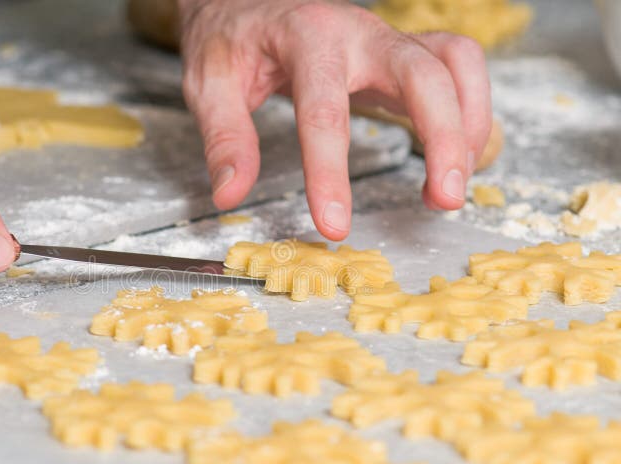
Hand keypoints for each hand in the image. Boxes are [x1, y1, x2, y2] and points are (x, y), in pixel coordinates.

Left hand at [179, 0, 491, 239]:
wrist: (247, 2)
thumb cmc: (232, 40)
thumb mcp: (210, 84)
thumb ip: (224, 138)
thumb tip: (231, 195)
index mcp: (305, 38)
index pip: (324, 109)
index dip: (330, 173)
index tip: (334, 226)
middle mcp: (357, 32)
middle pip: (421, 73)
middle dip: (444, 137)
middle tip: (445, 199)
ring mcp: (386, 40)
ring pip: (456, 64)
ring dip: (469, 125)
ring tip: (451, 185)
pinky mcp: (402, 53)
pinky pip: (458, 68)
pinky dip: (470, 112)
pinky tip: (452, 157)